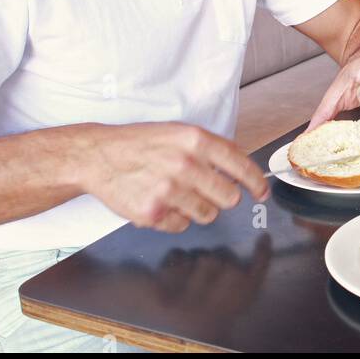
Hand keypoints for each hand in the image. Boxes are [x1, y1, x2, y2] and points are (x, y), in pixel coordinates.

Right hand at [75, 122, 268, 232]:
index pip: (241, 166)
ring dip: (198, 208)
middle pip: (230, 198)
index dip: (257, 184)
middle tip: (208, 191)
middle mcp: (185, 165)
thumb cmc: (139, 144)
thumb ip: (211, 149)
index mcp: (195, 140)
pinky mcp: (154, 213)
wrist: (97, 156)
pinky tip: (161, 202)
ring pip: (208, 215)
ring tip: (178, 193)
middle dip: (223, 197)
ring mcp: (169, 191)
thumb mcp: (178, 132)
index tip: (261, 192)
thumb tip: (241, 170)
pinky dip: (175, 218)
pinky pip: (182, 225)